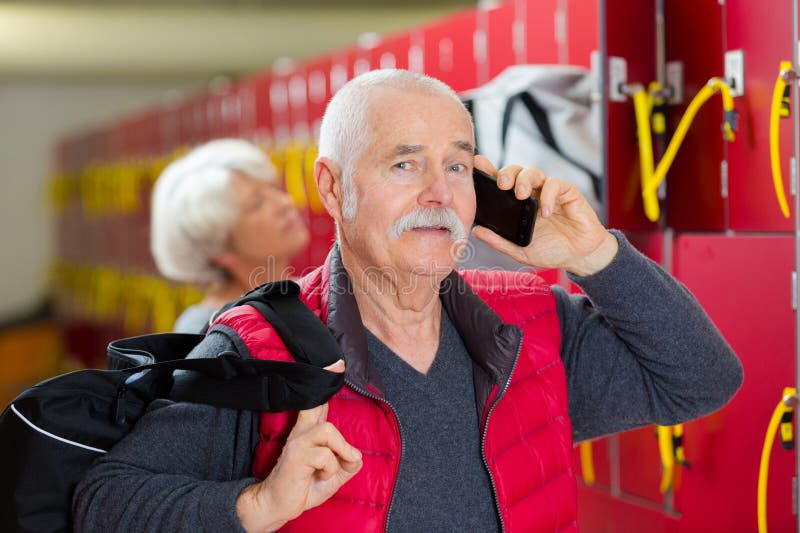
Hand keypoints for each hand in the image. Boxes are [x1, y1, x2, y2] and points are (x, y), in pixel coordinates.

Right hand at [236, 360, 361, 531]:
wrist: (278, 505)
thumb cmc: (304, 487)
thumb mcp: (334, 475)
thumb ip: (348, 462)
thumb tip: (357, 456)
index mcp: (309, 433)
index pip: (318, 404)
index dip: (325, 383)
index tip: (335, 363)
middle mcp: (302, 432)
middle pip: (316, 404)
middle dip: (326, 382)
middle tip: (338, 363)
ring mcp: (298, 442)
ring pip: (328, 431)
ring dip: (341, 450)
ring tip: (338, 466)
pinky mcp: (296, 456)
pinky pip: (325, 456)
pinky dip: (330, 469)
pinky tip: (320, 477)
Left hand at [471, 156, 617, 276]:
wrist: (580, 255)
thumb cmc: (551, 250)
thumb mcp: (520, 250)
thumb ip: (499, 241)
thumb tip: (476, 231)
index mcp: (516, 204)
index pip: (500, 183)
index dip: (489, 170)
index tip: (478, 164)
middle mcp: (531, 193)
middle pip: (515, 172)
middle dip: (506, 174)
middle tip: (502, 186)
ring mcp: (548, 191)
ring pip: (533, 172)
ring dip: (524, 180)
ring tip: (521, 195)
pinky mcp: (567, 192)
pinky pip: (555, 184)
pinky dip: (547, 195)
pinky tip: (545, 212)